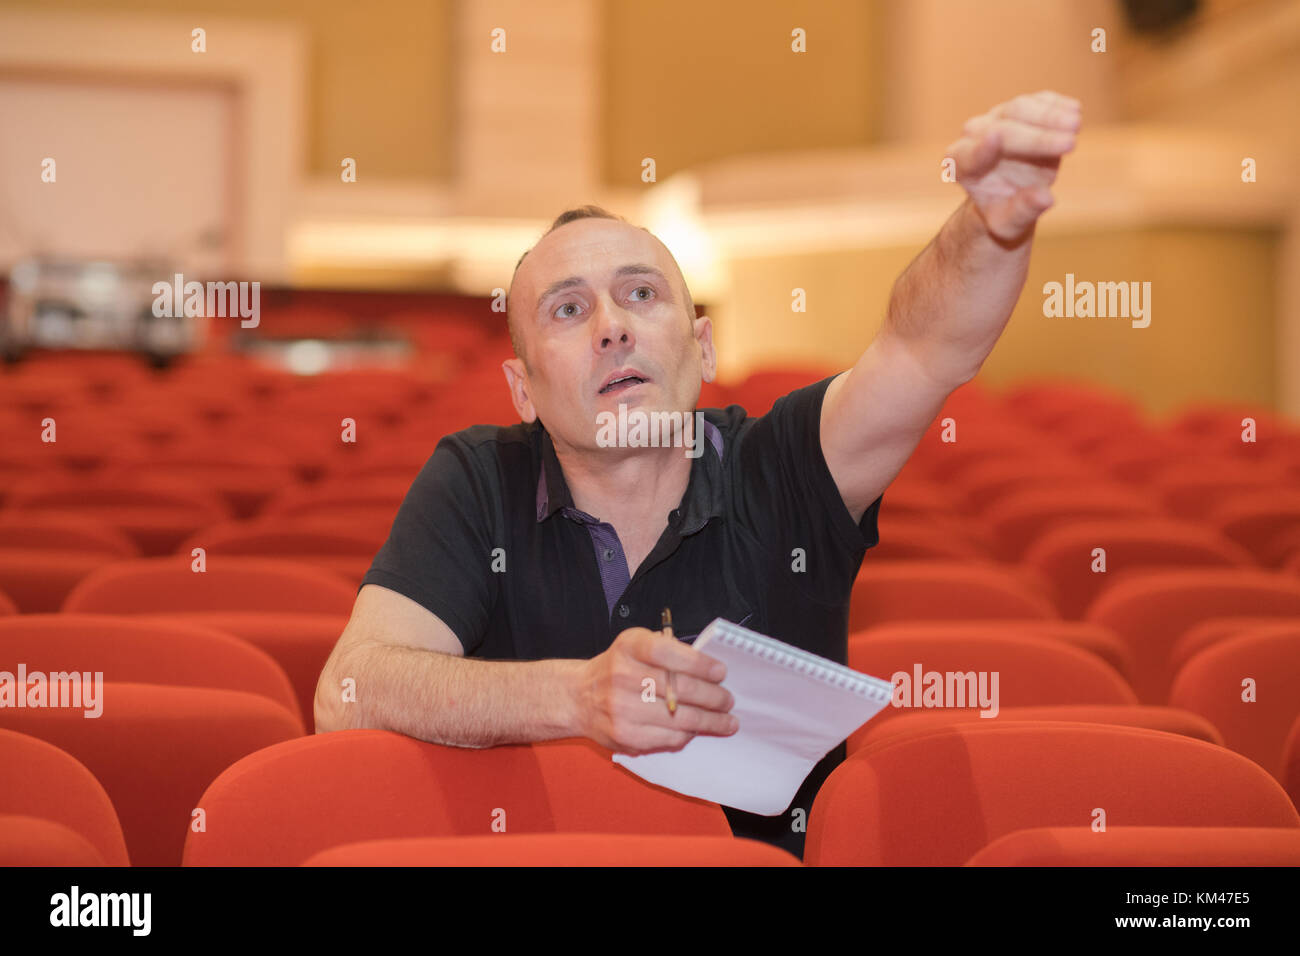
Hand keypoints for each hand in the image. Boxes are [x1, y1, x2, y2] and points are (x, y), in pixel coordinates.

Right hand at [575, 626, 737, 754]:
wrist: (579, 698)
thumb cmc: (617, 668)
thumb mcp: (635, 646)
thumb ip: (668, 652)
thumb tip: (709, 671)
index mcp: (629, 647)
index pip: (669, 652)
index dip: (699, 663)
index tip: (720, 672)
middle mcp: (622, 676)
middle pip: (680, 689)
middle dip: (713, 697)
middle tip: (728, 700)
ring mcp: (622, 709)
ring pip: (680, 718)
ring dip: (710, 721)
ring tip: (726, 721)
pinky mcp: (626, 737)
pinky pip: (669, 738)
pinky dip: (688, 734)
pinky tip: (697, 729)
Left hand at [946, 90, 1080, 242]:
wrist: (1011, 195)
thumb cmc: (1004, 211)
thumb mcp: (1010, 223)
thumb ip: (1023, 211)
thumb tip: (1046, 198)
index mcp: (961, 165)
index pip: (969, 155)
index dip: (982, 147)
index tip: (996, 137)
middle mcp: (974, 136)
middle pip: (1004, 129)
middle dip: (1038, 137)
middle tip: (1070, 144)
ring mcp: (997, 117)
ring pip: (1021, 107)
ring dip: (1050, 115)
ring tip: (1076, 125)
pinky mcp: (1020, 107)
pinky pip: (1037, 100)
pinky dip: (1056, 103)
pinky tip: (1074, 109)